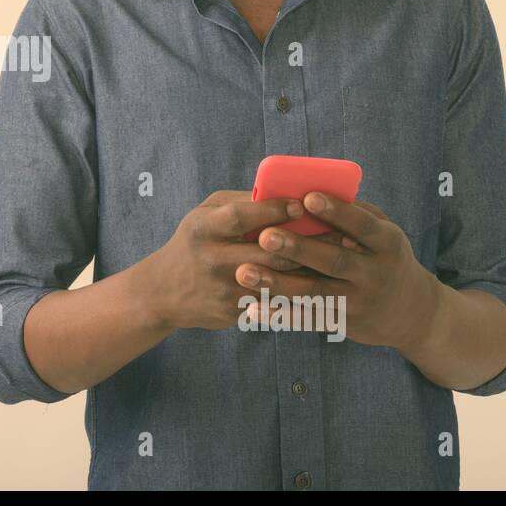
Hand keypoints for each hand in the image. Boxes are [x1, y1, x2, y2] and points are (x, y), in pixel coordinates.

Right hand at [143, 189, 363, 332]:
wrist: (163, 293)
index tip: (303, 203)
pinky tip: (326, 286)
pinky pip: (275, 302)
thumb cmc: (194, 242)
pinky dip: (302, 293)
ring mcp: (224, 290)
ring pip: (279, 280)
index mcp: (202, 229)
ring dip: (313, 270)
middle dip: (308, 242)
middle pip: (268, 251)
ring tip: (340, 259)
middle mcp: (212, 260)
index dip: (272, 210)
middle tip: (342, 234)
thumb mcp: (203, 215)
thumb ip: (239, 203)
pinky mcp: (234, 312)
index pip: (240, 217)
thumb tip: (284, 192)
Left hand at [236, 192, 441, 348]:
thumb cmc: (385, 258)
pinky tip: (252, 309)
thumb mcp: (384, 234)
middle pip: (333, 260)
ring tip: (244, 273)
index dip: (336, 212)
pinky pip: (307, 318)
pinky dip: (280, 315)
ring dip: (277, 283)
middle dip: (298, 248)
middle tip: (265, 236)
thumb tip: (312, 190)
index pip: (361, 225)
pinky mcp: (343, 322)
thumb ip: (355, 214)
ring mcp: (358, 301)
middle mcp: (374, 273)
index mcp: (386, 243)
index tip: (307, 198)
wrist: (411, 314)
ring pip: (314, 291)